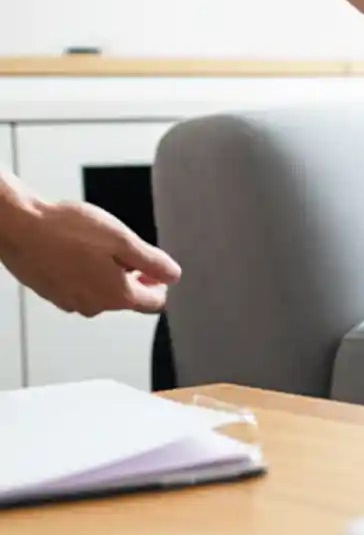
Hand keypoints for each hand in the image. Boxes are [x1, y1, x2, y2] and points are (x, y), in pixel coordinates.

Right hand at [0, 200, 181, 316]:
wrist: (19, 228)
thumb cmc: (67, 230)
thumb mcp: (122, 239)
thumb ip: (152, 262)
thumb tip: (173, 276)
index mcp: (117, 296)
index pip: (154, 303)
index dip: (160, 284)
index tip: (154, 267)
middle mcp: (94, 306)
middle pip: (128, 299)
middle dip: (134, 277)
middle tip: (126, 250)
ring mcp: (70, 302)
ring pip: (102, 293)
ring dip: (108, 275)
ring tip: (97, 247)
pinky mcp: (52, 294)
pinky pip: (79, 289)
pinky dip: (84, 274)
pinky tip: (76, 252)